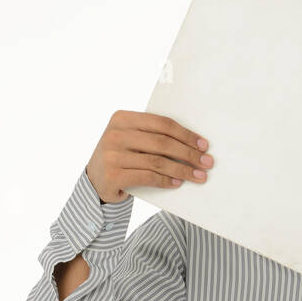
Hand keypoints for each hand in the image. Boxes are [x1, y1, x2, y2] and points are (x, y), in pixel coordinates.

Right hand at [85, 110, 212, 202]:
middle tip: (206, 163)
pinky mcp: (113, 175)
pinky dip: (166, 181)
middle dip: (188, 153)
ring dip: (182, 170)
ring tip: (198, 176)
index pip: (162, 123)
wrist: (95, 181)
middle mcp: (115, 134)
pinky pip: (148, 177)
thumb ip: (152, 135)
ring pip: (157, 162)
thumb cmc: (121, 157)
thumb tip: (192, 143)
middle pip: (162, 143)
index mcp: (122, 118)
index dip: (186, 134)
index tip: (203, 145)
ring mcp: (112, 155)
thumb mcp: (131, 139)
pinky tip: (178, 182)